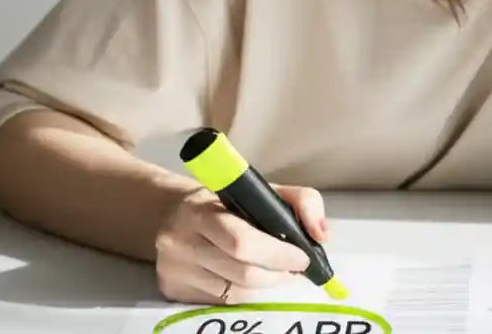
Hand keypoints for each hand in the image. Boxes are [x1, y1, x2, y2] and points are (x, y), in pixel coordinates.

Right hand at [154, 184, 328, 303]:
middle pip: (244, 272)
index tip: (303, 257)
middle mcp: (182, 242)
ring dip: (266, 284)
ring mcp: (175, 269)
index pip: (243, 242)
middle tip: (295, 266)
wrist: (170, 213)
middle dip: (279, 272)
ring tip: (276, 269)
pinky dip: (245, 292)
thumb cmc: (225, 203)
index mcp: (202, 210)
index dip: (278, 254)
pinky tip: (248, 276)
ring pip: (237, 291)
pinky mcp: (173, 290)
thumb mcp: (264, 190)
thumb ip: (301, 202)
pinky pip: (223, 301)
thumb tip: (321, 234)